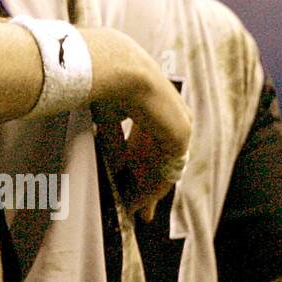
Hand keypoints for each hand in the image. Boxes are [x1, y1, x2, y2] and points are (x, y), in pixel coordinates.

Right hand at [80, 28, 191, 221]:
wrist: (117, 67)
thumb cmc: (101, 81)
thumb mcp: (105, 115)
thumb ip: (111, 139)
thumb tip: (111, 164)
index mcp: (151, 105)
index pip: (147, 140)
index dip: (136, 163)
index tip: (123, 181)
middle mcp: (169, 115)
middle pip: (158, 159)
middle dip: (147, 186)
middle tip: (137, 210)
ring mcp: (177, 125)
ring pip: (163, 168)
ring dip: (147, 192)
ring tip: (132, 213)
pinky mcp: (180, 136)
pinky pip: (166, 171)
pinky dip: (151, 190)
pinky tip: (135, 204)